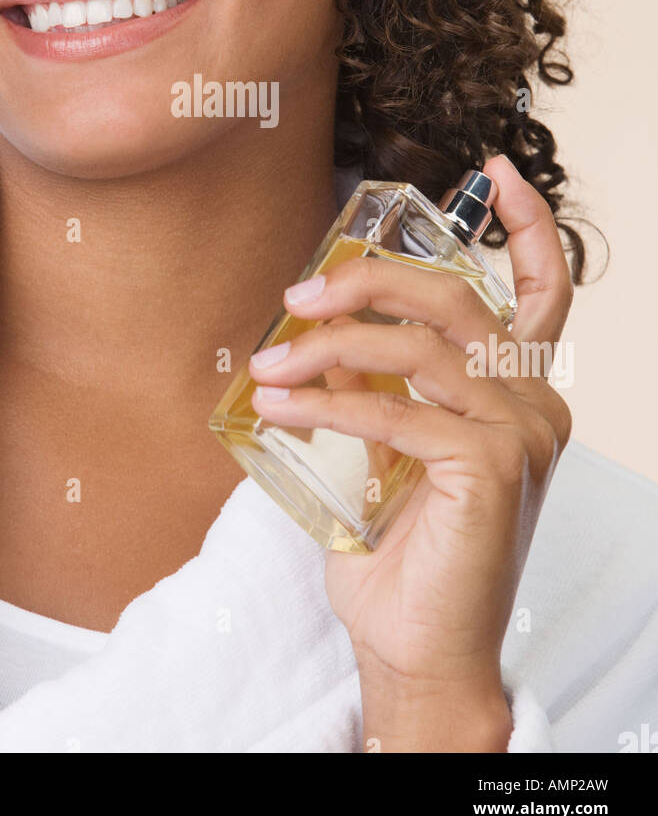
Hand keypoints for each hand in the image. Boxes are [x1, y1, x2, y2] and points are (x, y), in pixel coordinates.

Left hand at [248, 155, 573, 749]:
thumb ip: (373, 385)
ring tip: (270, 365)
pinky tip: (282, 406)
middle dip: (370, 280)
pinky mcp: (491, 468)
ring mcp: (521, 434)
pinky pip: (394, 411)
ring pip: (419, 349)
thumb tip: (315, 335)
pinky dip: (328, 403)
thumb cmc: (401, 550)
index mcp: (521, 391)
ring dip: (331, 346)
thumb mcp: (386, 447)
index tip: (496, 170)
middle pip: (458, 300)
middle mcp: (535, 404)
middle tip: (301, 292)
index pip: (544, 293)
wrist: (414, 646)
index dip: (525, 225)